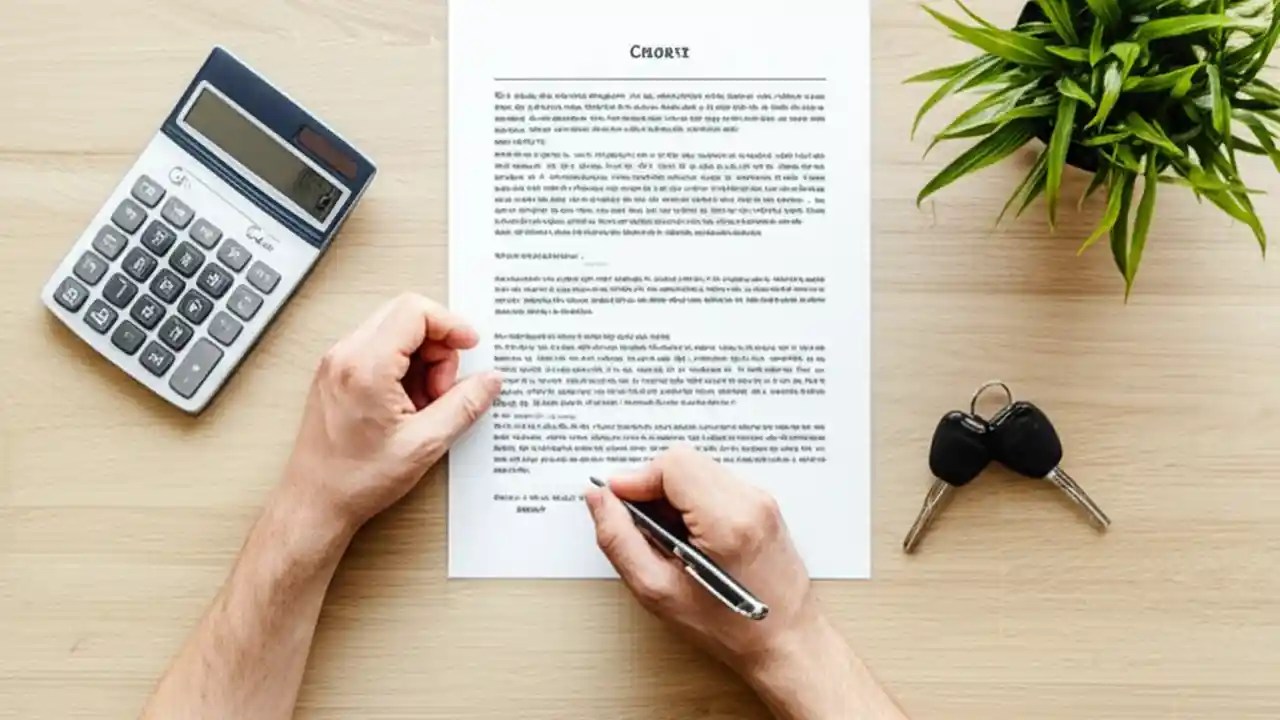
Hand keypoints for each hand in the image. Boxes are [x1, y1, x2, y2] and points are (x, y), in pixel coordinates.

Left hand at [283, 293, 501, 530]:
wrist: (315, 501)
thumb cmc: (356, 479)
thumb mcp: (425, 444)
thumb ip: (464, 406)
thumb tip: (490, 381)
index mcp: (366, 366)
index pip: (415, 311)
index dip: (451, 324)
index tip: (469, 345)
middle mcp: (345, 355)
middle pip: (405, 315)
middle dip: (437, 345)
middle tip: (445, 386)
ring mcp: (336, 363)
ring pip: (394, 332)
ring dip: (421, 359)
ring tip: (424, 403)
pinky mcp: (336, 374)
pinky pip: (378, 350)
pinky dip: (402, 368)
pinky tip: (408, 404)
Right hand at [584, 445, 817, 672]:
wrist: (786, 641)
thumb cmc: (731, 628)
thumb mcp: (658, 590)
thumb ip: (619, 539)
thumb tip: (599, 500)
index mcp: (728, 521)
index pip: (671, 464)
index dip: (635, 479)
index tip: (617, 501)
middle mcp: (750, 501)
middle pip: (683, 461)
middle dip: (651, 487)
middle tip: (642, 527)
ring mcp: (761, 500)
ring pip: (697, 470)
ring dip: (671, 495)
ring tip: (668, 537)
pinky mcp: (763, 504)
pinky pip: (714, 483)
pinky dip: (692, 501)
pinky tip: (689, 536)